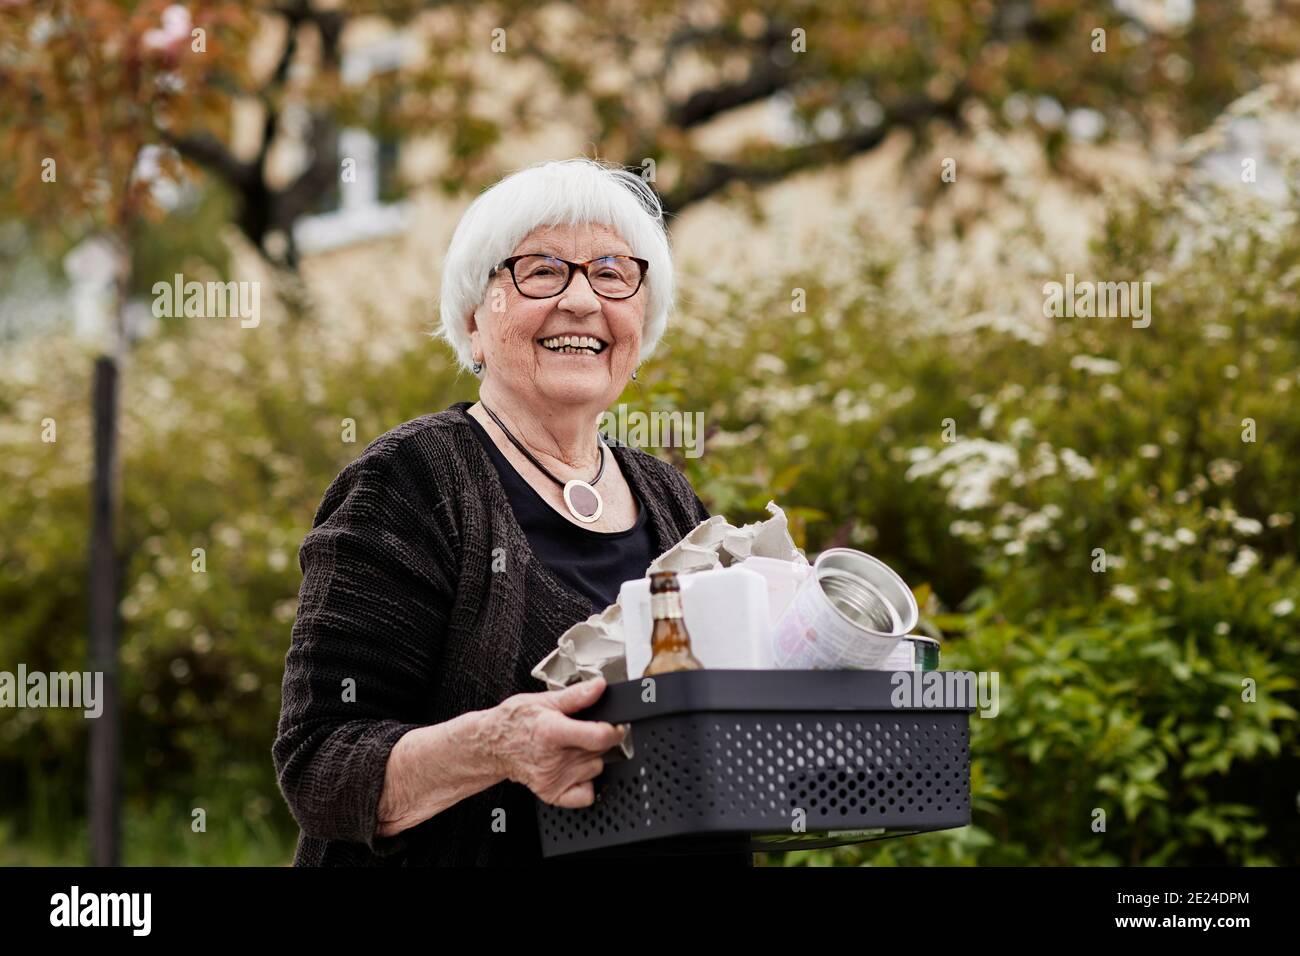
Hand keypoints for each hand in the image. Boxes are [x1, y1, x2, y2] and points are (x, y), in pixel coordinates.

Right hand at [488, 677, 625, 808]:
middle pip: (599, 751)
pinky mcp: (551, 793)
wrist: (492, 745)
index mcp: (551, 731)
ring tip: (571, 747)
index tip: (614, 725)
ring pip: (596, 768)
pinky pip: (586, 794)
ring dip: (590, 758)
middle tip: (582, 730)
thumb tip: (599, 687)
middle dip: (598, 739)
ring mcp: (552, 778)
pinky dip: (585, 782)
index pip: (598, 737)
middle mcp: (552, 758)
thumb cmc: (515, 721)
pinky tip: (573, 768)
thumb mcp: (544, 700)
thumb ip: (576, 696)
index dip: (613, 730)